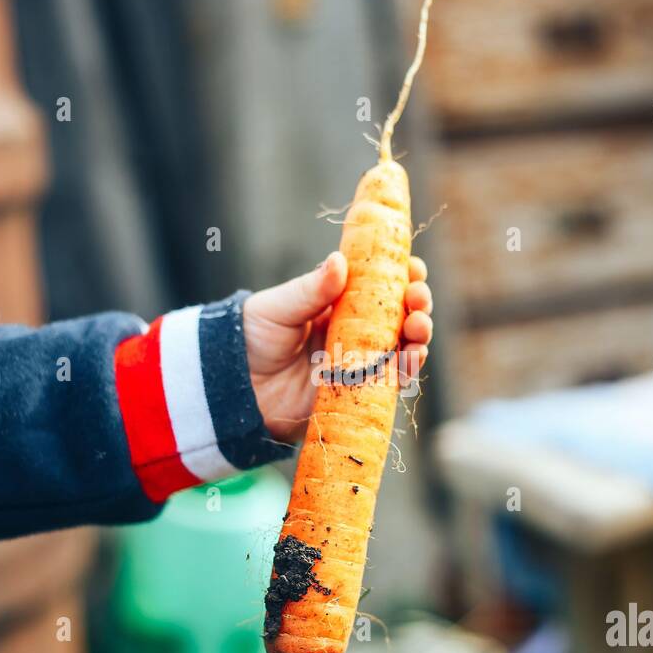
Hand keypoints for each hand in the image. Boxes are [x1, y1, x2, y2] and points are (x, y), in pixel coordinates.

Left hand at [244, 251, 433, 443]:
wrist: (233, 386)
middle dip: (418, 304)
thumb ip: (311, 289)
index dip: (403, 275)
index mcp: (339, 302)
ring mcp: (359, 361)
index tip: (413, 269)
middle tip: (418, 300)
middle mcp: (355, 331)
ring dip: (419, 336)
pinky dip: (406, 371)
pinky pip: (391, 382)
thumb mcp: (278, 307)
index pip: (381, 284)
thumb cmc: (252, 338)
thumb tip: (340, 260)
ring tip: (418, 328)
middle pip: (400, 314)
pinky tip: (411, 359)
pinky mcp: (356, 391)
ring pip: (403, 346)